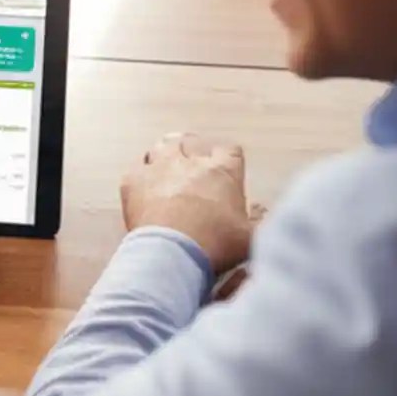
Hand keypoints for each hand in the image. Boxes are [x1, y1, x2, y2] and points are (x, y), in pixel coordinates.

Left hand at [122, 132, 252, 272]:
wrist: (172, 253)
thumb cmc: (215, 245)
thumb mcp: (250, 237)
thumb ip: (260, 221)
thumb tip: (262, 211)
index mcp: (222, 173)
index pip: (230, 151)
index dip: (229, 157)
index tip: (228, 166)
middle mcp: (190, 163)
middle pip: (191, 143)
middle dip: (192, 149)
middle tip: (191, 160)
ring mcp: (159, 168)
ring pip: (162, 147)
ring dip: (165, 153)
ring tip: (166, 162)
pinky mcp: (134, 181)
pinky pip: (136, 167)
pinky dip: (140, 173)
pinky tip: (142, 182)